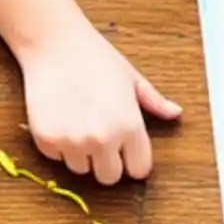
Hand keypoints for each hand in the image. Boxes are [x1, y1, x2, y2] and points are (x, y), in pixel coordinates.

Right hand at [18, 21, 180, 185]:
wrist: (55, 45)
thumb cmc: (95, 58)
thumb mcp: (131, 79)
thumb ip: (154, 102)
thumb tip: (176, 113)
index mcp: (129, 126)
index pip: (139, 170)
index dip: (133, 161)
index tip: (125, 152)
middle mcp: (103, 139)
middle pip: (109, 178)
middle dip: (106, 163)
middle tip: (99, 139)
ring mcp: (72, 142)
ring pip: (81, 169)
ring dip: (80, 154)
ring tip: (77, 122)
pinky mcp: (47, 140)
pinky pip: (57, 158)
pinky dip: (58, 144)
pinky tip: (60, 118)